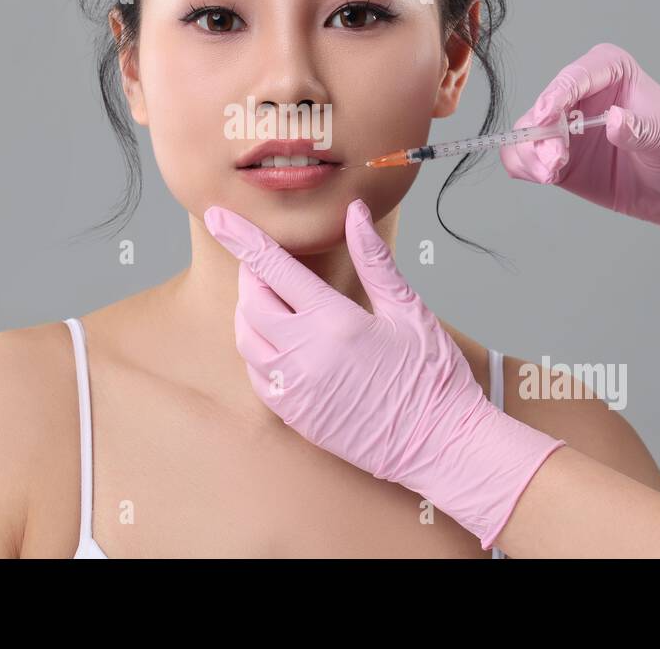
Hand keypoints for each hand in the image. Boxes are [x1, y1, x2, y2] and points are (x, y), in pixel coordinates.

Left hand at [203, 199, 564, 549]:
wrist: (440, 445)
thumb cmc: (432, 378)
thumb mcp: (407, 309)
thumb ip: (374, 259)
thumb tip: (356, 214)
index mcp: (334, 323)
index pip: (272, 268)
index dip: (241, 238)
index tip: (218, 218)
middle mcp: (305, 356)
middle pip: (251, 302)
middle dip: (252, 276)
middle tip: (266, 264)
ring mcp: (295, 390)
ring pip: (246, 340)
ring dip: (251, 313)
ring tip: (274, 299)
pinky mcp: (294, 416)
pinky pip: (257, 375)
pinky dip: (259, 350)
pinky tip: (282, 342)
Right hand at [500, 42, 659, 278]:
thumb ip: (640, 130)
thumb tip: (614, 120)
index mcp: (611, 71)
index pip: (576, 76)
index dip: (557, 95)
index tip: (547, 116)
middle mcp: (582, 95)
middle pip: (544, 106)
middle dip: (542, 134)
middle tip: (553, 161)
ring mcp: (565, 127)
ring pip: (528, 132)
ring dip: (532, 153)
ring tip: (551, 174)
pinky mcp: (556, 157)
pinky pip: (525, 157)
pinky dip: (527, 167)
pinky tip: (545, 176)